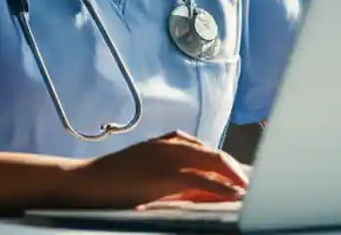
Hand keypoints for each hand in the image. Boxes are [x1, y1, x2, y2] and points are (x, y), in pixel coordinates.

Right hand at [52, 130, 248, 208]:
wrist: (84, 182)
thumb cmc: (113, 181)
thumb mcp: (148, 172)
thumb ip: (176, 178)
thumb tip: (208, 191)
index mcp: (169, 142)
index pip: (209, 153)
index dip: (230, 167)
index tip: (246, 179)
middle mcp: (172, 144)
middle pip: (217, 156)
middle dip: (238, 171)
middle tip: (256, 187)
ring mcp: (169, 157)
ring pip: (214, 164)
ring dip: (235, 179)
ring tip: (251, 192)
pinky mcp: (165, 174)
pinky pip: (202, 181)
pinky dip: (221, 189)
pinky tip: (234, 197)